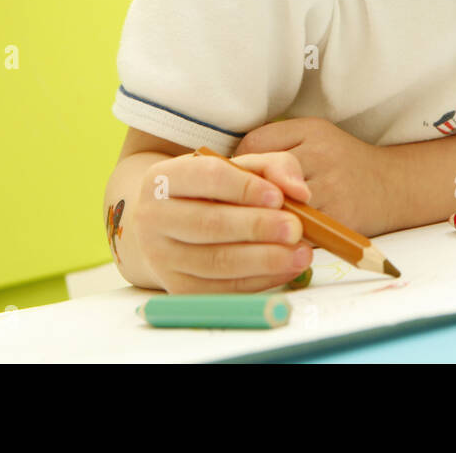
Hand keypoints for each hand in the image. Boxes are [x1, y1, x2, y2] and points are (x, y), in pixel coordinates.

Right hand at [128, 150, 314, 293]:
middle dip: (258, 227)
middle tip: (296, 229)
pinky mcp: (178, 288)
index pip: (207, 177)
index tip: (279, 197)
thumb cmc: (214, 191)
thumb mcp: (240, 168)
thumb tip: (299, 192)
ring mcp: (162, 257)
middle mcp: (154, 217)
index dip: (245, 187)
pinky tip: (288, 268)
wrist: (172, 227)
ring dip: (265, 259)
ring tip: (302, 252)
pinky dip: (260, 279)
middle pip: (210, 223)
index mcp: (165, 178)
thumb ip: (273, 168)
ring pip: (217, 261)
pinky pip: (223, 288)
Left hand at [236, 118, 396, 237]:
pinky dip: (283, 239)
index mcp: (311, 132)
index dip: (237, 166)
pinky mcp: (340, 219)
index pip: (255, 145)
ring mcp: (332, 189)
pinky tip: (274, 242)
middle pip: (263, 177)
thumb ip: (275, 143)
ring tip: (246, 229)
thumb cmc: (344, 161)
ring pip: (277, 208)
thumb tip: (228, 166)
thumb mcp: (313, 136)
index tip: (232, 182)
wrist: (394, 186)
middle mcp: (322, 156)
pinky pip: (298, 233)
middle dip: (244, 196)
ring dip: (260, 220)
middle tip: (230, 208)